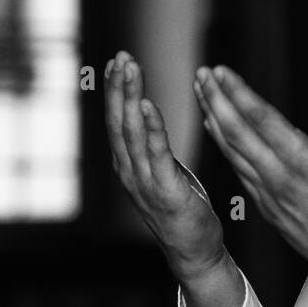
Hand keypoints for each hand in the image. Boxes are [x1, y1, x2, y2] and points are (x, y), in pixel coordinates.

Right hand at [105, 51, 225, 281]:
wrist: (193, 251)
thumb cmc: (182, 210)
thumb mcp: (160, 173)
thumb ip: (150, 148)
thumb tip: (143, 120)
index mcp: (127, 165)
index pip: (116, 121)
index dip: (114, 91)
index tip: (116, 62)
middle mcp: (128, 171)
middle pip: (117, 121)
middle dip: (117, 87)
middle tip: (121, 56)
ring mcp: (143, 182)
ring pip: (131, 132)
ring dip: (129, 97)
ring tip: (130, 69)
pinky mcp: (165, 190)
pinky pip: (155, 153)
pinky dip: (150, 127)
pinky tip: (146, 103)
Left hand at [193, 64, 307, 305]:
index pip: (265, 122)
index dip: (240, 94)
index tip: (222, 73)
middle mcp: (282, 180)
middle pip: (239, 135)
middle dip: (217, 100)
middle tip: (203, 74)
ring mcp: (270, 196)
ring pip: (233, 153)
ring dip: (215, 120)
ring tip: (201, 93)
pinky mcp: (266, 208)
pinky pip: (239, 171)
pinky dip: (224, 146)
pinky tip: (215, 128)